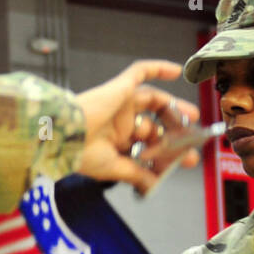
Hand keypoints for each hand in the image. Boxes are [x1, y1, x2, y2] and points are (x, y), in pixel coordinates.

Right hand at [75, 60, 200, 193]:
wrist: (60, 136)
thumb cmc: (79, 154)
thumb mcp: (114, 168)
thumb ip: (136, 174)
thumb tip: (153, 185)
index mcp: (115, 142)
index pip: (147, 145)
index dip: (168, 152)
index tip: (187, 159)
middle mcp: (119, 122)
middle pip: (154, 124)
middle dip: (175, 133)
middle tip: (192, 140)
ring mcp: (120, 104)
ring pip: (153, 101)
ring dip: (173, 107)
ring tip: (191, 116)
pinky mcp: (119, 87)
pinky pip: (139, 72)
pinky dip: (157, 68)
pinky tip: (176, 71)